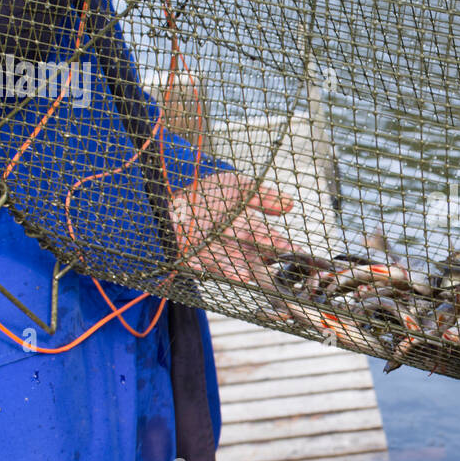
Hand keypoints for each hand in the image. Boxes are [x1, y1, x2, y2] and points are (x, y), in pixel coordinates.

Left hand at [169, 171, 293, 285]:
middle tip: (279, 260)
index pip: (263, 233)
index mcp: (239, 221)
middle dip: (264, 255)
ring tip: (258, 273)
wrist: (165, 193)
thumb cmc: (201, 190)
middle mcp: (227, 236)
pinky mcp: (192, 257)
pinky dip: (226, 271)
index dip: (278, 242)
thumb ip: (262, 194)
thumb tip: (290, 203)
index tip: (294, 250)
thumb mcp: (237, 184)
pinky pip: (211, 266)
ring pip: (233, 260)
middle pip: (250, 249)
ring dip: (246, 267)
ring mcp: (211, 248)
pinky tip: (240, 275)